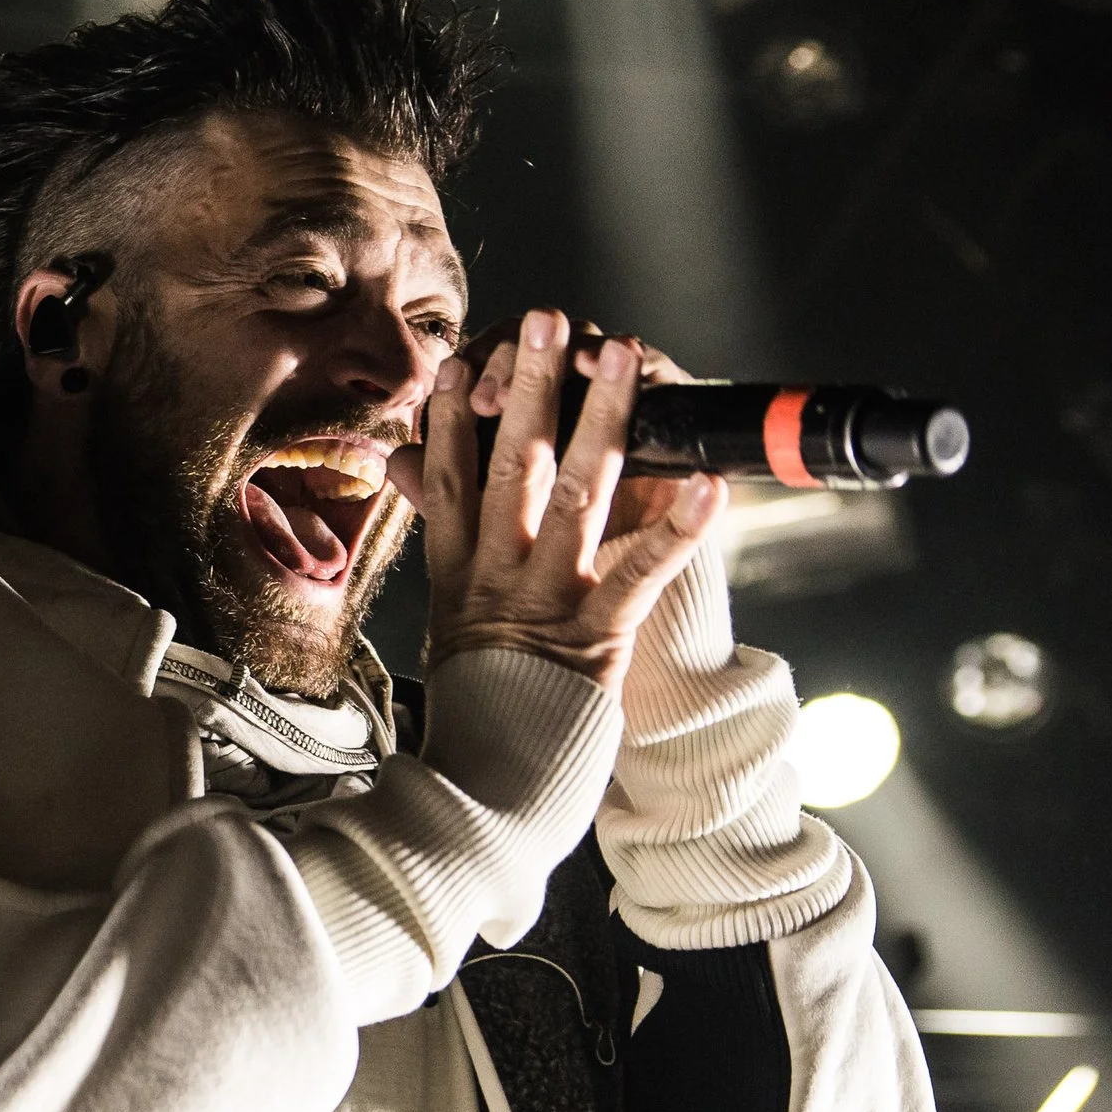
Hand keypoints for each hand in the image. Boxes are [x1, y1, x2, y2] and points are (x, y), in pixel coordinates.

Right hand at [385, 308, 723, 696]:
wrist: (490, 791)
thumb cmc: (481, 706)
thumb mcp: (444, 621)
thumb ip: (438, 539)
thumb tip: (402, 465)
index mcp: (459, 576)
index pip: (449, 480)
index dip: (452, 416)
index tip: (459, 362)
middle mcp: (498, 579)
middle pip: (512, 465)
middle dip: (531, 386)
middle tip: (548, 320)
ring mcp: (546, 604)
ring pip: (576, 496)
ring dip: (601, 419)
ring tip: (619, 357)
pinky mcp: (597, 638)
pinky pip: (642, 573)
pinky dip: (679, 529)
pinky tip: (708, 485)